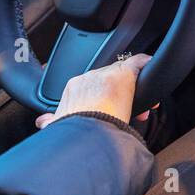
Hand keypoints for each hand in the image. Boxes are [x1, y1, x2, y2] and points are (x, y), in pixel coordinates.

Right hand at [35, 54, 152, 129]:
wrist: (89, 131)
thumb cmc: (76, 132)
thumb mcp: (59, 127)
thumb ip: (51, 121)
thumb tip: (43, 121)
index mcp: (72, 89)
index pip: (92, 88)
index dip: (103, 100)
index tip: (109, 113)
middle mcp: (88, 78)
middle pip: (109, 82)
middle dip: (121, 98)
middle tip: (133, 114)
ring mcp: (106, 75)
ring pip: (124, 76)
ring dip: (134, 91)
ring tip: (144, 108)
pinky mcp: (124, 74)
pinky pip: (138, 62)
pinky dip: (145, 65)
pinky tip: (150, 69)